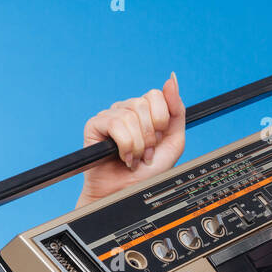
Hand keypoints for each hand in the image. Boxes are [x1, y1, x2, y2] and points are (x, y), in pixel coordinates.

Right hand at [77, 72, 184, 208]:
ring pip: (131, 116)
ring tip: (134, 158)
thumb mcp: (173, 142)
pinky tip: (122, 157)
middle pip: (144, 103)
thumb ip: (177, 111)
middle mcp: (127, 110)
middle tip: (146, 153)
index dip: (161, 121)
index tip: (158, 140)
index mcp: (145, 112)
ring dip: (138, 145)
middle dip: (150, 135)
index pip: (157, 95)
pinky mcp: (95, 124)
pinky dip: (125, 145)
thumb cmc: (147, 172)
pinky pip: (116, 123)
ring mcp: (111, 115)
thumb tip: (172, 79)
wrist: (127, 193)